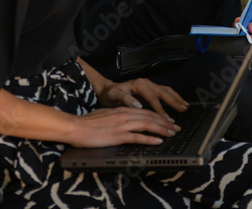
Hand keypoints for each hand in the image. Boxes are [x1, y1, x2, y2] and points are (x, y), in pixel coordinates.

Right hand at [65, 107, 180, 147]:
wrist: (75, 126)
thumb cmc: (87, 123)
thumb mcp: (105, 115)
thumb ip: (117, 117)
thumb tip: (125, 121)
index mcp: (122, 110)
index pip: (145, 111)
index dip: (159, 116)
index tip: (168, 121)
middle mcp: (124, 115)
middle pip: (150, 116)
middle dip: (165, 122)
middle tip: (176, 127)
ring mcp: (121, 125)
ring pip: (147, 124)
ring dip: (162, 129)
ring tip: (172, 133)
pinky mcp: (117, 135)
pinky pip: (137, 137)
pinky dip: (149, 139)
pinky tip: (158, 141)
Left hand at [97, 77, 188, 116]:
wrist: (108, 90)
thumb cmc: (110, 94)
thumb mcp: (114, 96)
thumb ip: (125, 100)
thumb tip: (138, 105)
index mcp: (138, 84)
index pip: (152, 97)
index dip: (160, 108)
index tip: (166, 118)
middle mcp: (146, 83)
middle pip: (163, 92)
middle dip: (174, 102)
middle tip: (182, 110)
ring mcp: (149, 85)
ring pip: (166, 91)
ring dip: (176, 98)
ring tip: (185, 107)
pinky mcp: (151, 89)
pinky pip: (165, 92)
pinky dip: (173, 97)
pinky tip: (179, 103)